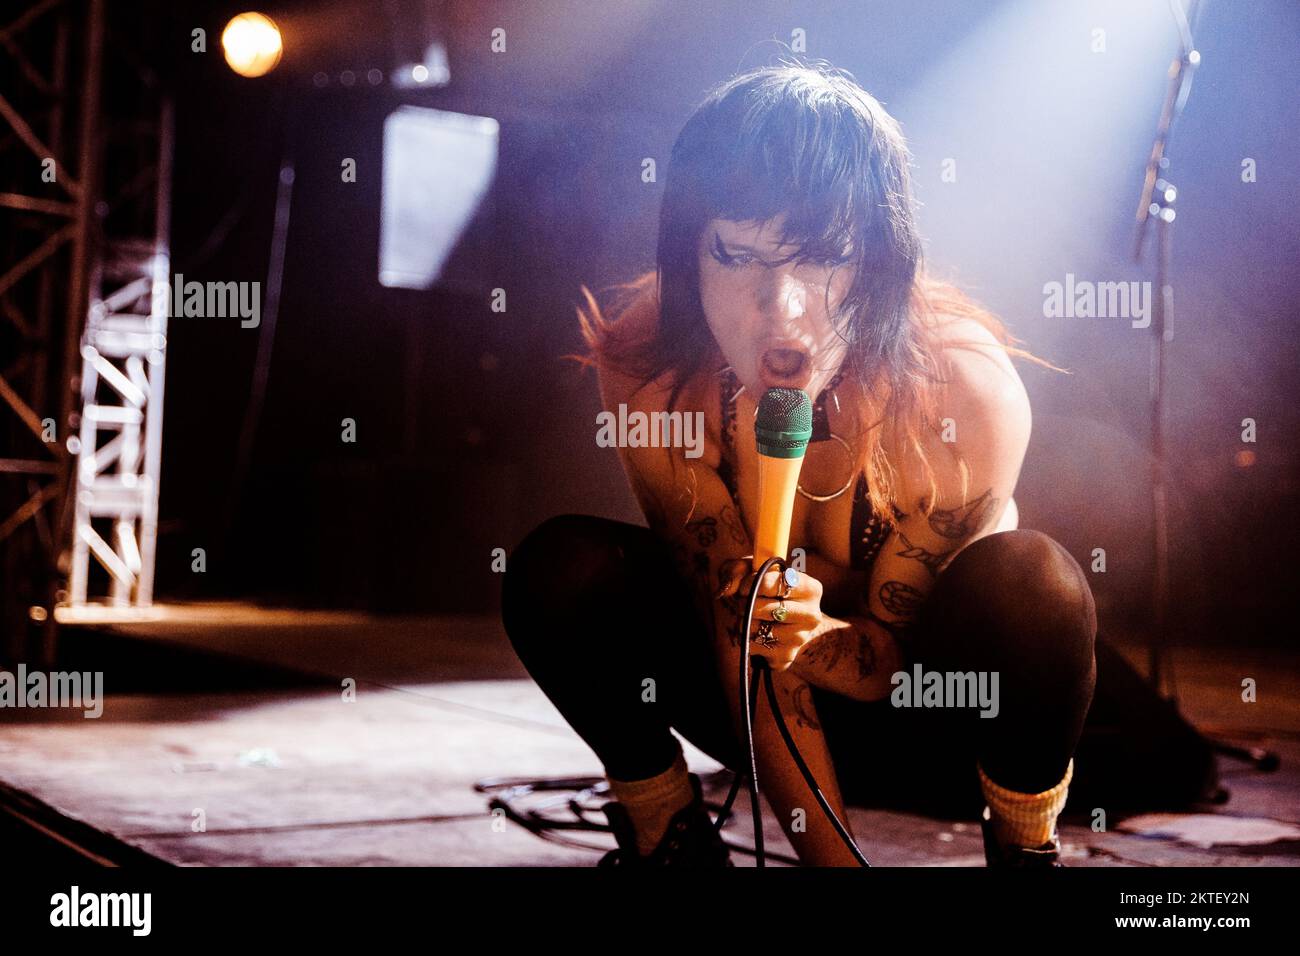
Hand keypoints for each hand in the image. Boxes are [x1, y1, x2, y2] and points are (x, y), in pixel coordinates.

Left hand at [716, 557, 828, 672]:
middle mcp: (811, 615)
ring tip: (749, 616)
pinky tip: (753, 632)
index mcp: (811, 589)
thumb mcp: (749, 570)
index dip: (752, 584)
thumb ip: (736, 570)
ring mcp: (800, 638)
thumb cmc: (762, 589)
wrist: (776, 622)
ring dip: (742, 621)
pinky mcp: (785, 656)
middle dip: (744, 604)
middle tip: (742, 602)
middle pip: (764, 608)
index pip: (777, 584)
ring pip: (755, 627)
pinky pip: (752, 646)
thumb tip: (729, 588)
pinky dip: (745, 638)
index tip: (743, 587)